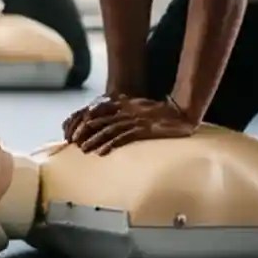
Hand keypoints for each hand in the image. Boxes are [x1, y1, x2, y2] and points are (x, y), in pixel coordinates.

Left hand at [69, 96, 196, 154]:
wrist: (182, 114)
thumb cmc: (163, 113)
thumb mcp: (142, 108)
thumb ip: (128, 110)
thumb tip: (115, 118)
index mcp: (125, 105)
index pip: (100, 112)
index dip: (86, 122)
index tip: (76, 131)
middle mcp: (127, 111)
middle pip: (101, 121)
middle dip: (86, 132)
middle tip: (74, 143)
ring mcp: (134, 120)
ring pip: (108, 130)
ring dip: (95, 140)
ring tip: (84, 149)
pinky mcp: (143, 130)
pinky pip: (123, 138)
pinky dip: (110, 144)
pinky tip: (102, 152)